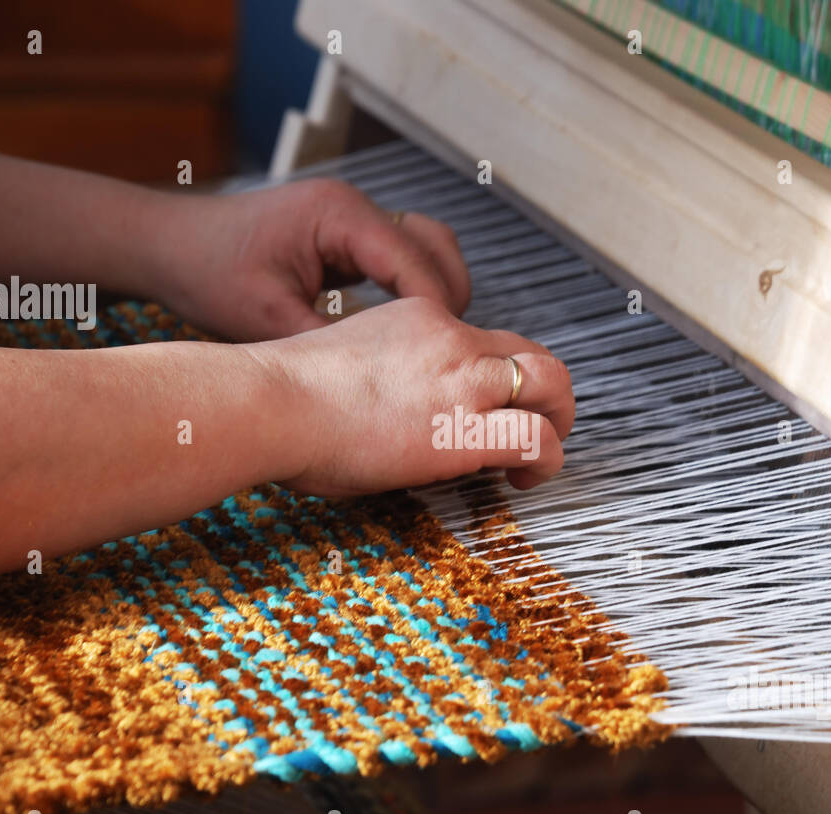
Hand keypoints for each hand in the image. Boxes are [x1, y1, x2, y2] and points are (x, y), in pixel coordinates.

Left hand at [150, 179, 471, 340]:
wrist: (167, 245)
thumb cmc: (206, 273)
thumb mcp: (269, 321)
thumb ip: (332, 345)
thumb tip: (385, 380)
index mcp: (339, 216)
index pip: (415, 261)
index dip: (436, 312)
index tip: (445, 359)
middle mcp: (354, 207)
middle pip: (436, 248)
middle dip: (447, 300)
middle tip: (443, 355)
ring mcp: (352, 218)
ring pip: (426, 250)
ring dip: (434, 294)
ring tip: (429, 345)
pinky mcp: (345, 235)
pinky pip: (399, 258)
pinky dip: (411, 291)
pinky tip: (403, 333)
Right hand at [246, 297, 574, 495]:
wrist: (271, 403)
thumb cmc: (284, 395)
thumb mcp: (344, 360)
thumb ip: (383, 375)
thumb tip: (391, 414)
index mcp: (420, 318)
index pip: (485, 336)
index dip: (499, 375)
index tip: (486, 408)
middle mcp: (450, 338)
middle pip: (532, 352)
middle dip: (546, 392)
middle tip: (538, 427)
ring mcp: (462, 379)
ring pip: (551, 384)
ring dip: (558, 422)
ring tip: (541, 459)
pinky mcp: (465, 429)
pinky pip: (537, 439)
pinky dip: (547, 459)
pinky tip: (526, 479)